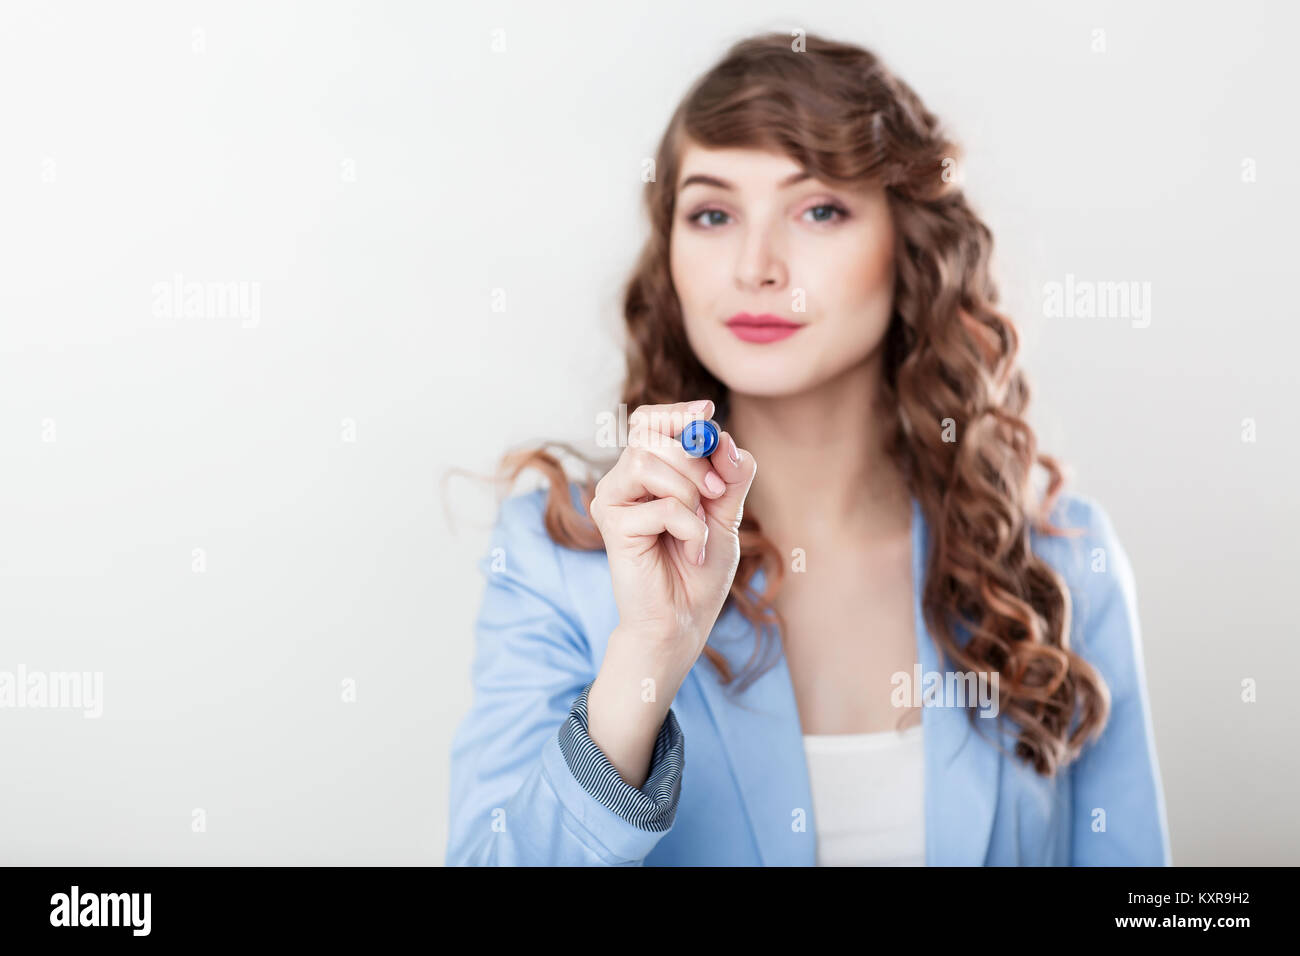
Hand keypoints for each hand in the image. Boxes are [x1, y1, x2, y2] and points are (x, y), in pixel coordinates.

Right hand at [588, 399, 757, 676]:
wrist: (682, 621)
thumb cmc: (699, 569)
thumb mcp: (726, 514)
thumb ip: (730, 475)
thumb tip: (725, 438)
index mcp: (647, 473)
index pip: (649, 421)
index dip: (676, 413)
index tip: (706, 412)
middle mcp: (624, 481)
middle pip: (651, 436)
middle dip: (694, 460)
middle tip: (716, 494)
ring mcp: (613, 502)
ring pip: (647, 462)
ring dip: (687, 493)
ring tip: (699, 527)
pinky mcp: (612, 527)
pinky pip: (660, 506)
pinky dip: (688, 528)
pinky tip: (690, 550)